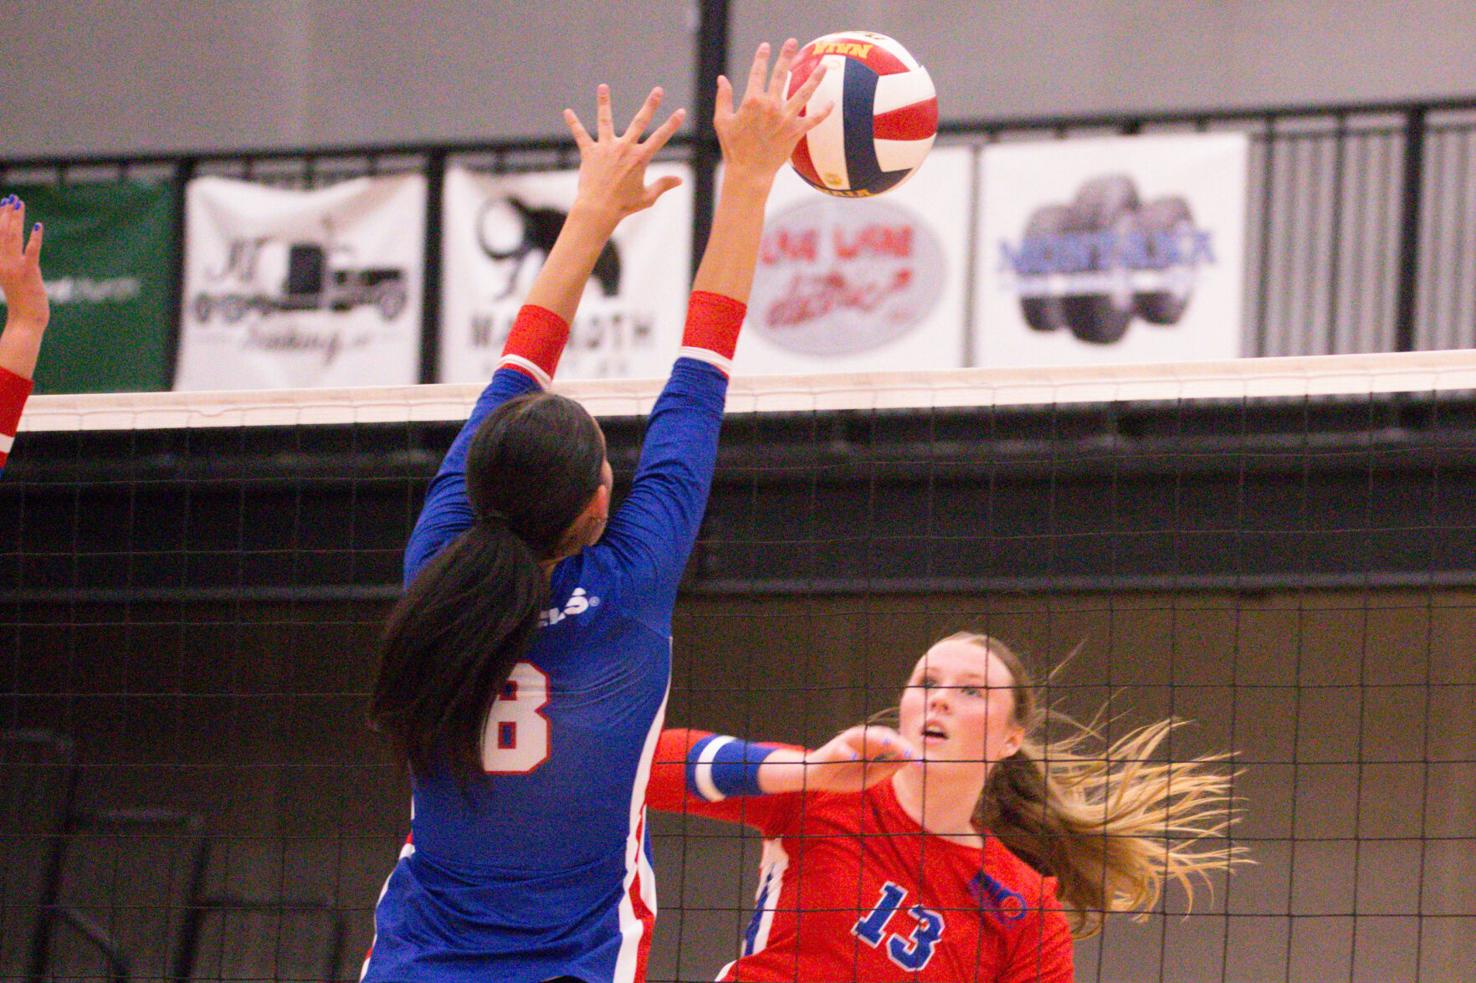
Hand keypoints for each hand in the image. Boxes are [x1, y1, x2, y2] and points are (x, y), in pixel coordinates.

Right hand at [0, 195, 46, 329]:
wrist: (25, 321)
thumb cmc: (21, 301)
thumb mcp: (10, 278)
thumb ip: (11, 262)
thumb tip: (16, 247)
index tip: (3, 203)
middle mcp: (2, 263)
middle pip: (2, 232)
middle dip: (6, 213)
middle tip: (12, 198)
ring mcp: (14, 267)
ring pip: (14, 237)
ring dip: (17, 219)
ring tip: (20, 204)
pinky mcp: (29, 273)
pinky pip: (31, 252)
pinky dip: (34, 238)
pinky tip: (38, 226)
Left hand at [564, 85, 685, 221]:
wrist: (598, 209)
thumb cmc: (624, 206)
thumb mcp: (647, 197)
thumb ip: (663, 185)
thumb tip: (680, 180)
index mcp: (640, 158)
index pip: (661, 137)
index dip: (672, 124)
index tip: (681, 111)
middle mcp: (624, 148)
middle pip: (640, 121)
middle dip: (651, 105)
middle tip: (658, 90)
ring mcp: (606, 148)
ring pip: (605, 120)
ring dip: (604, 102)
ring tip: (603, 87)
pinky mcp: (590, 152)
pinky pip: (581, 134)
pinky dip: (574, 123)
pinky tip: (567, 112)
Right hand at [714, 39, 832, 183]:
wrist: (749, 172)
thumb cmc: (733, 148)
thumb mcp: (722, 121)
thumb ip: (723, 98)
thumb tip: (721, 79)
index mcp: (752, 101)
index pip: (757, 72)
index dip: (762, 57)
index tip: (765, 46)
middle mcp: (771, 106)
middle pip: (781, 75)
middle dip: (786, 56)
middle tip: (792, 42)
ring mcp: (786, 118)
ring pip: (804, 93)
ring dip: (815, 78)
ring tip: (824, 65)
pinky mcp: (796, 132)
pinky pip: (814, 119)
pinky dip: (824, 111)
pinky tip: (832, 102)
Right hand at [792, 725, 917, 793]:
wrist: (816, 778)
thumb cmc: (843, 776)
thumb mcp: (869, 777)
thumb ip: (886, 769)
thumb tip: (906, 762)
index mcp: (873, 746)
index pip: (893, 743)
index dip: (906, 751)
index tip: (920, 763)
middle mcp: (861, 740)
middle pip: (882, 736)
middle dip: (896, 743)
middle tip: (910, 753)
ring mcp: (846, 742)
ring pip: (863, 735)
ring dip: (875, 738)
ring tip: (887, 744)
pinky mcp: (832, 749)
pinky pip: (841, 749)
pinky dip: (847, 752)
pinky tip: (855, 758)